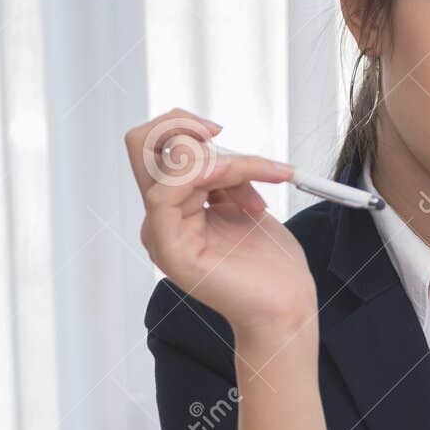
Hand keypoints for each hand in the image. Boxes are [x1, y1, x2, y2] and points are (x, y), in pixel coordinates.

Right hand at [126, 108, 315, 333]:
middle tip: (233, 153)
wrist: (286, 306)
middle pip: (142, 143)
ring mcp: (159, 234)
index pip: (153, 144)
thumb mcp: (245, 199)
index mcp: (174, 205)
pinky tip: (240, 192)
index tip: (220, 130)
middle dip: (189, 130)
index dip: (180, 123)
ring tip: (257, 199)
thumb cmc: (272, 261)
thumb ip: (221, 172)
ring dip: (226, 164)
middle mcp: (159, 217)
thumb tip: (210, 142)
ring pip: (170, 164)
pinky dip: (211, 175)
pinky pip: (168, 194)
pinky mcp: (170, 250)